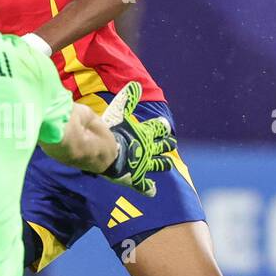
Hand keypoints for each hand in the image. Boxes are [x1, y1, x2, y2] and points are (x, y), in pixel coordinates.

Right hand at [98, 81, 178, 196]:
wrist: (103, 150)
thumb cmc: (109, 130)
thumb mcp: (118, 111)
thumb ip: (127, 99)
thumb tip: (136, 84)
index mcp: (144, 133)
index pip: (156, 129)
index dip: (161, 127)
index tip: (166, 126)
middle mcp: (147, 148)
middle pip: (161, 146)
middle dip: (166, 144)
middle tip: (172, 144)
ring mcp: (143, 164)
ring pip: (157, 165)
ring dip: (163, 164)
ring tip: (169, 165)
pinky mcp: (135, 178)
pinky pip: (143, 185)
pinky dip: (148, 189)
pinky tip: (152, 192)